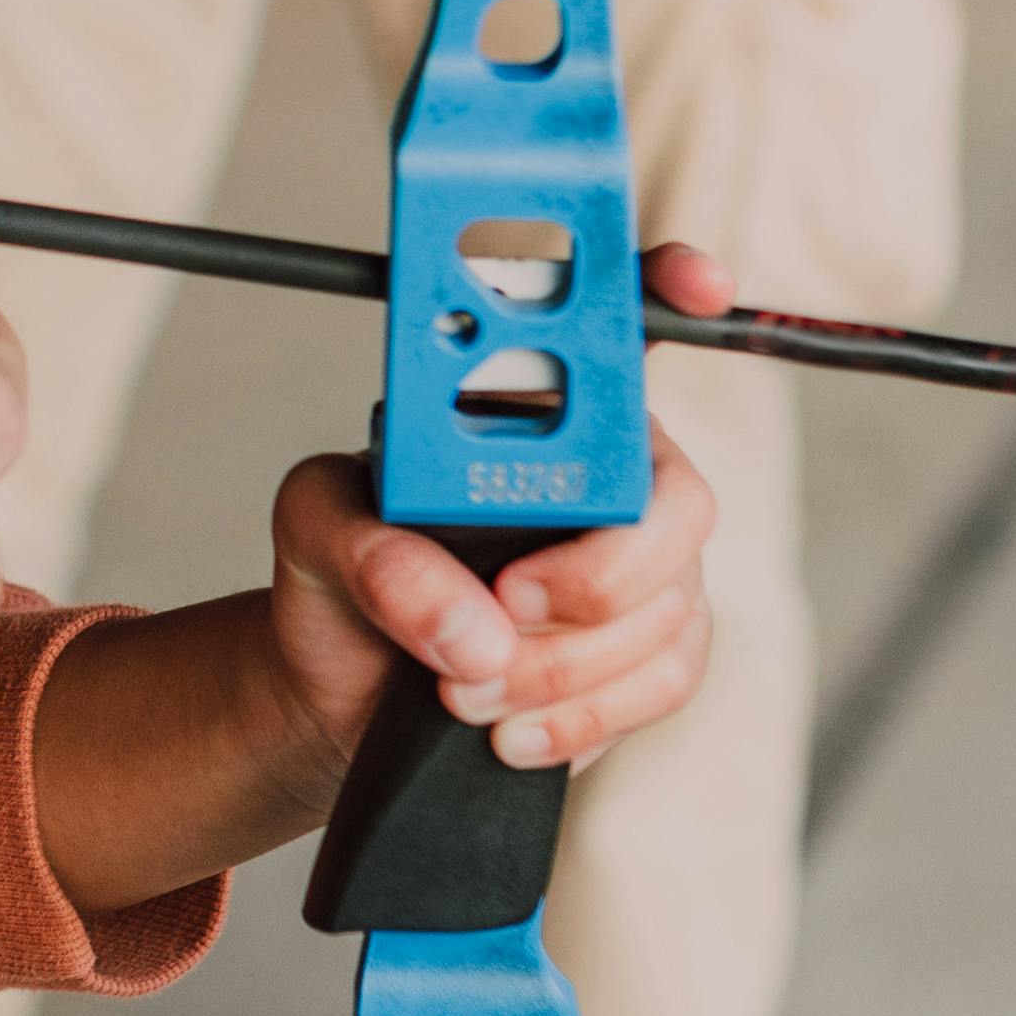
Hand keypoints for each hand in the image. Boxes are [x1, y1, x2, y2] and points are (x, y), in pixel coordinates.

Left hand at [248, 247, 731, 791]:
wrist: (344, 685)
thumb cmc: (344, 571)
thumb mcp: (315, 526)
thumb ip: (373, 550)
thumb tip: (469, 626)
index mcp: (540, 407)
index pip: (624, 325)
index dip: (674, 286)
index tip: (700, 285)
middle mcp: (612, 474)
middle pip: (679, 503)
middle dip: (601, 572)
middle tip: (508, 608)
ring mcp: (645, 564)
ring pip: (667, 609)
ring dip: (559, 666)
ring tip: (459, 687)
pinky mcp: (652, 652)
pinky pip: (662, 681)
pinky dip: (581, 716)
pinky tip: (506, 730)